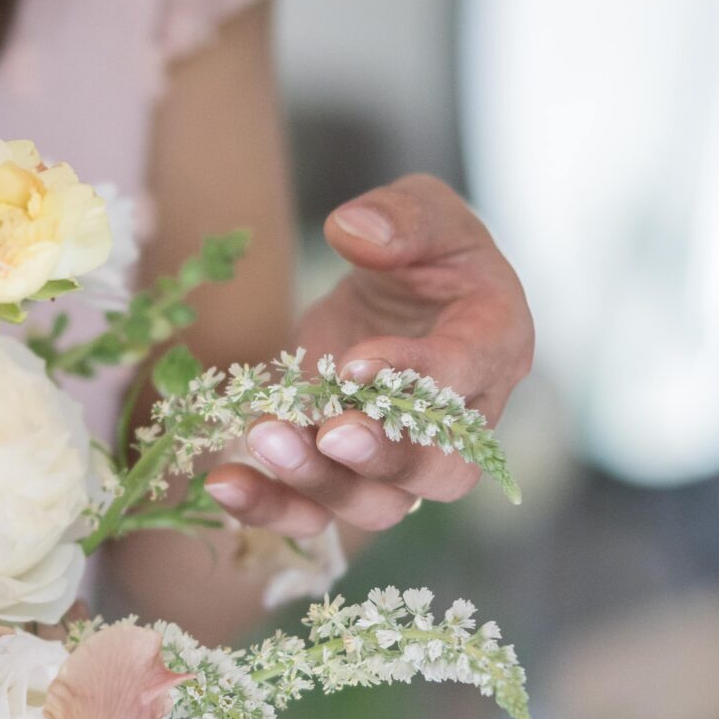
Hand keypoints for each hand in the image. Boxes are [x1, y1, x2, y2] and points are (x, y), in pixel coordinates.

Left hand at [204, 175, 534, 541]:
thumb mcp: (421, 207)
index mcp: (494, 343)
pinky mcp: (346, 470)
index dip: (416, 375)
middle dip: (383, 457)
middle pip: (439, 470)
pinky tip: (224, 482)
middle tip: (328, 431)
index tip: (355, 361)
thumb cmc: (420, 244)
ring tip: (264, 437)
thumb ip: (400, 215)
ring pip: (378, 504)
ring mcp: (402, 457)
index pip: (466, 375)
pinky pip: (316, 512)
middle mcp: (462, 417)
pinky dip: (271, 506)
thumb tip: (355, 232)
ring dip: (319, 482)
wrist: (393, 286)